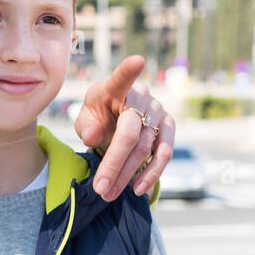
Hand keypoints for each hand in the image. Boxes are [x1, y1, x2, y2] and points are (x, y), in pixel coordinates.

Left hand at [74, 55, 175, 200]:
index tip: (137, 61)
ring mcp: (158, 112)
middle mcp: (142, 97)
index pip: (122, 78)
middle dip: (114, 164)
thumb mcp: (85, 118)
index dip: (129, 70)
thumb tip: (93, 137)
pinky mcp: (168, 128)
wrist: (118, 117)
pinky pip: (163, 154)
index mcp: (116, 88)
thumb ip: (86, 125)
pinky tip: (137, 189)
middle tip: (100, 188)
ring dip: (128, 175)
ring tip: (110, 194)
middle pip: (130, 133)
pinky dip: (151, 174)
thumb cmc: (99, 115)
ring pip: (145, 148)